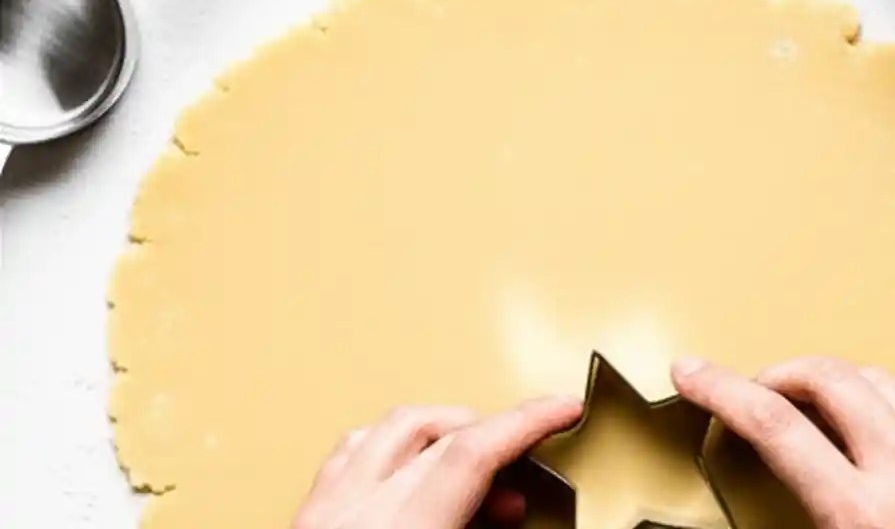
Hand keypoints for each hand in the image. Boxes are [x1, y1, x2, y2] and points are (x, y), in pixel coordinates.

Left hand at [292, 397, 580, 528]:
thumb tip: (519, 507)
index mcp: (401, 528)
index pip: (473, 452)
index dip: (527, 422)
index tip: (562, 408)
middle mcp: (354, 512)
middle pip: (437, 433)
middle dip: (493, 439)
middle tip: (525, 472)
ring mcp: (321, 513)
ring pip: (388, 431)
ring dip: (440, 436)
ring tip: (472, 476)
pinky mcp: (303, 518)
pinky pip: (348, 454)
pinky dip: (388, 450)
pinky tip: (407, 473)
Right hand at [671, 357, 894, 528]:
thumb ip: (794, 517)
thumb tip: (761, 473)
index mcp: (861, 516)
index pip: (774, 427)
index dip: (722, 391)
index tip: (692, 373)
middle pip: (829, 380)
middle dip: (781, 374)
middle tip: (759, 392)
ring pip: (881, 380)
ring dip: (838, 384)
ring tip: (817, 408)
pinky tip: (880, 419)